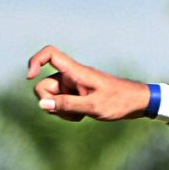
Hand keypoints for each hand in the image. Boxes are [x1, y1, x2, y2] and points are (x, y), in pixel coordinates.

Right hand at [27, 46, 149, 121]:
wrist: (138, 103)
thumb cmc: (119, 101)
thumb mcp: (93, 106)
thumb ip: (67, 105)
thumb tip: (42, 104)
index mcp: (75, 71)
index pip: (50, 54)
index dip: (35, 61)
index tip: (30, 76)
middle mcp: (71, 76)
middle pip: (44, 85)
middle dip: (51, 102)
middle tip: (71, 112)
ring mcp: (72, 86)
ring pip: (52, 98)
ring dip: (61, 110)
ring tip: (81, 115)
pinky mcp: (76, 95)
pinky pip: (61, 104)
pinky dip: (67, 112)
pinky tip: (83, 116)